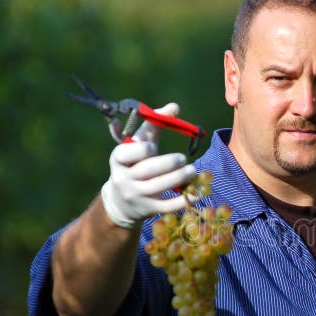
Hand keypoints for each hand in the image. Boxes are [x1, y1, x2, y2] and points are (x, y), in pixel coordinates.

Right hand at [101, 102, 196, 228]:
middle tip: (183, 159)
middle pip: (148, 170)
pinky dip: (184, 199)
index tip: (154, 147)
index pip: (131, 152)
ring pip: (159, 187)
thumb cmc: (135, 164)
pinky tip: (196, 193)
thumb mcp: (138, 144)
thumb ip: (154, 125)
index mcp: (118, 159)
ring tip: (193, 171)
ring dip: (180, 178)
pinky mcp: (148, 209)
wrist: (121, 200)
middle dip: (170, 163)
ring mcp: (135, 196)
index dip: (146, 148)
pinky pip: (167, 206)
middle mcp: (123, 178)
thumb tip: (174, 106)